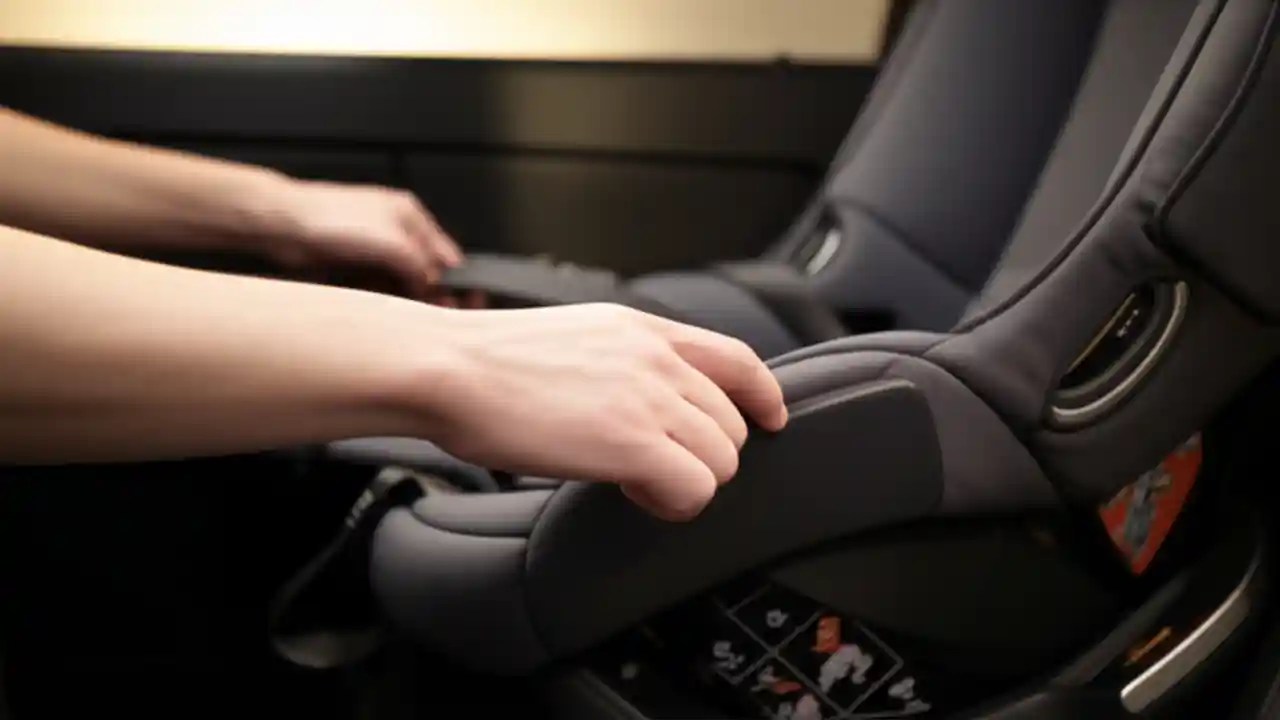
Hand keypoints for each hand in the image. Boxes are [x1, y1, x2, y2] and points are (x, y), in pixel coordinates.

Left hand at [269, 179, 463, 298]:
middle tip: (437, 312)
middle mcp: (394, 229)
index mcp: (409, 213)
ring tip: (409, 312)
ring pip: (400, 279)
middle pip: (423, 267)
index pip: (443, 250)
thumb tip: (433, 285)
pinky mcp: (355, 263)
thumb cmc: (330, 217)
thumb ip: (421, 266)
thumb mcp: (392, 243)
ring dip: (406, 297)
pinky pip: (378, 286)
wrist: (283, 225)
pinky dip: (383, 297)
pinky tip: (383, 305)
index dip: (452, 277)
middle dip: (431, 291)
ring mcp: (373, 246)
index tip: (458, 300)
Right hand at [417, 304, 787, 520]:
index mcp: (644, 329)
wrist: (449, 368)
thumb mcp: (577, 336)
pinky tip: (633, 492)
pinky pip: (696, 488)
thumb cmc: (490, 361)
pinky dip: (673, 502)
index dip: (764, 394)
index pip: (736, 358)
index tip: (771, 418)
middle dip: (704, 454)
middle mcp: (656, 359)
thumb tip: (643, 396)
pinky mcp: (633, 443)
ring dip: (687, 480)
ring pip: (723, 460)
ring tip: (637, 481)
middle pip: (733, 423)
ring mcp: (649, 399)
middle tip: (654, 466)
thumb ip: (624, 358)